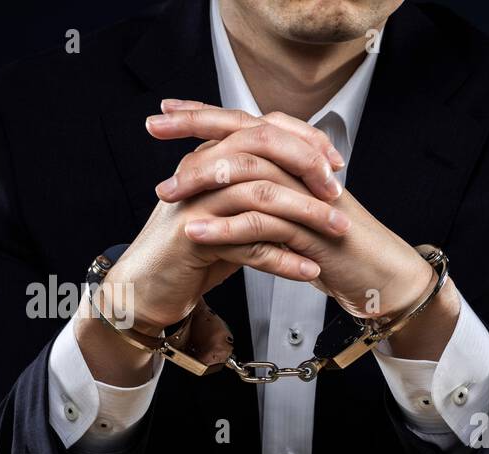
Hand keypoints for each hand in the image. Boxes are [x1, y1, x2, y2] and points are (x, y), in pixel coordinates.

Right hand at [76, 104, 350, 384]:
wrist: (150, 289)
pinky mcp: (194, 239)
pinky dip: (283, 259)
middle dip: (307, 170)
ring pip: (259, 196)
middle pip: (261, 150)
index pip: (264, 129)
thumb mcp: (233, 213)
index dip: (304, 142)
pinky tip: (309, 272)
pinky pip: (248, 244)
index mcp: (214, 157)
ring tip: (336, 232)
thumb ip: (261, 190)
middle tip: (339, 195)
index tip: (337, 164)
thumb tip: (309, 181)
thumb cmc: (198, 251)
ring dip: (304, 215)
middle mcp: (203, 171)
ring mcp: (197, 203)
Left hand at [149, 102, 461, 359]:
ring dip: (202, 182)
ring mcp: (308, 198)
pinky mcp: (310, 231)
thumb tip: (234, 181)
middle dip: (194, 130)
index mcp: (300, 160)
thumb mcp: (303, 212)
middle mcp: (304, 169)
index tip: (166, 113)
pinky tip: (194, 232)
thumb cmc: (344, 249)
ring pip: (249, 174)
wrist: (384, 277)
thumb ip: (274, 192)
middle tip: (153, 130)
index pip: (249, 124)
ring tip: (166, 195)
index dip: (206, 114)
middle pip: (245, 135)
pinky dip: (224, 228)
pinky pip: (261, 223)